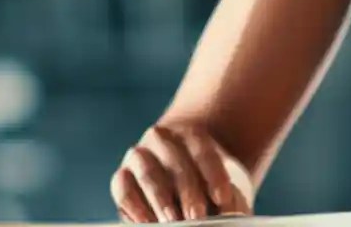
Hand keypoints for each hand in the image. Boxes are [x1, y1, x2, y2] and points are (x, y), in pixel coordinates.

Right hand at [111, 122, 254, 222]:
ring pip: (148, 175)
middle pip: (176, 164)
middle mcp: (160, 138)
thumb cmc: (205, 184)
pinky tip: (148, 222)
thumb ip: (223, 198)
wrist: (178, 181)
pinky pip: (124, 190)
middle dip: (188, 192)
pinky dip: (135, 207)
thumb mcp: (217, 185)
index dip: (213, 174)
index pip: (202, 150)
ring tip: (173, 221)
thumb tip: (228, 214)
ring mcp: (138, 156)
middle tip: (197, 215)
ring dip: (161, 200)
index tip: (224, 198)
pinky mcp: (121, 177)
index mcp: (190, 133)